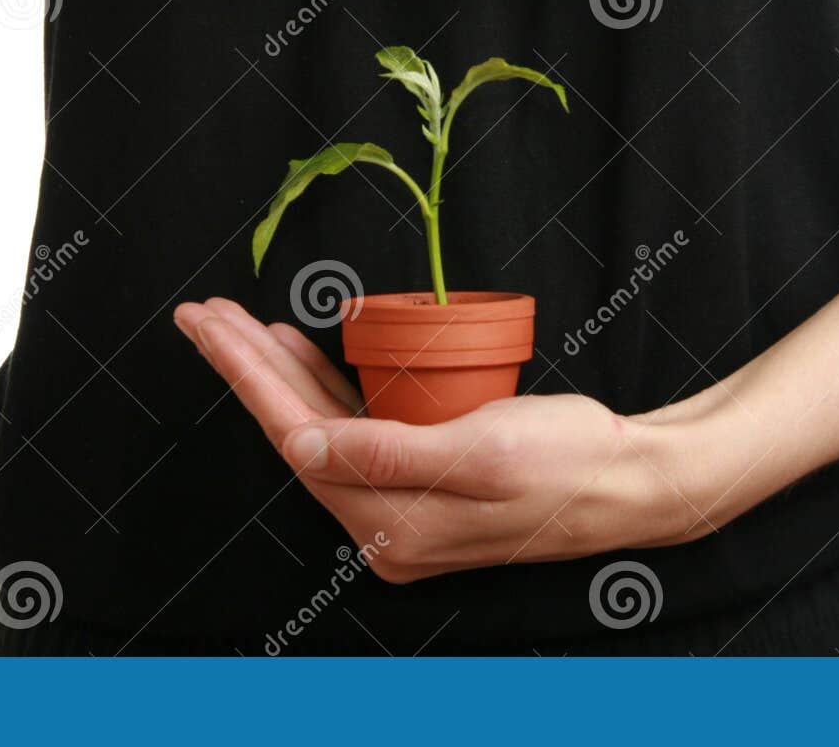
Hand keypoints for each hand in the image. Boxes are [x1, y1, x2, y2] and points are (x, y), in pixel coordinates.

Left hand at [173, 298, 705, 582]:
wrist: (633, 481)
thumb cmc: (571, 462)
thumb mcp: (485, 450)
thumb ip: (389, 455)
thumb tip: (304, 447)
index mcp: (392, 523)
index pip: (297, 438)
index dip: (248, 376)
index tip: (211, 325)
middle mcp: (386, 524)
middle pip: (296, 433)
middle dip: (248, 369)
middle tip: (204, 314)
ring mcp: (403, 507)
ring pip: (321, 430)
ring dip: (281, 375)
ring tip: (242, 325)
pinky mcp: (422, 484)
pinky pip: (357, 432)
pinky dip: (327, 389)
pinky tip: (306, 354)